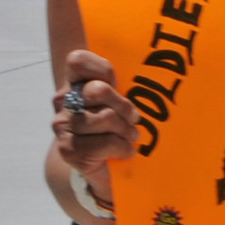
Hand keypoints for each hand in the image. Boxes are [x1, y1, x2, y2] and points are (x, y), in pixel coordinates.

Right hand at [51, 49, 139, 181]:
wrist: (100, 164)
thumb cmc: (116, 125)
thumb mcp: (120, 99)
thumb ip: (126, 82)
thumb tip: (162, 60)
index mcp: (74, 82)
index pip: (77, 60)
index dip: (102, 69)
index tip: (116, 83)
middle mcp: (63, 101)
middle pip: (98, 90)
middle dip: (124, 106)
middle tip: (134, 118)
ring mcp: (63, 125)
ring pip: (106, 117)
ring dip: (127, 130)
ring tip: (130, 136)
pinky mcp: (68, 149)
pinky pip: (106, 142)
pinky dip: (123, 148)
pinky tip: (124, 151)